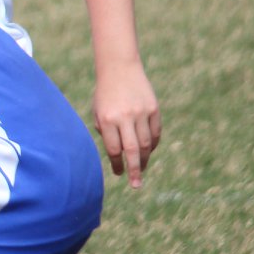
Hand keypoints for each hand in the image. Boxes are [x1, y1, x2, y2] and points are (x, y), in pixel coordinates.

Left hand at [93, 60, 160, 187]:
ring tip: (142, 168)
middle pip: (133, 150)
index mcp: (107, 120)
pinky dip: (153, 144)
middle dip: (135, 170)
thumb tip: (118, 154)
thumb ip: (106, 133)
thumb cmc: (104, 95)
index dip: (117, 164)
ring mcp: (141, 113)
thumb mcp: (98, 112)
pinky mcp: (154, 109)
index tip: (119, 173)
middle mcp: (125, 117)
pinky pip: (155, 132)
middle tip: (135, 185)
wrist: (119, 69)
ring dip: (145, 159)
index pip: (114, 149)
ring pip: (147, 143)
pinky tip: (149, 151)